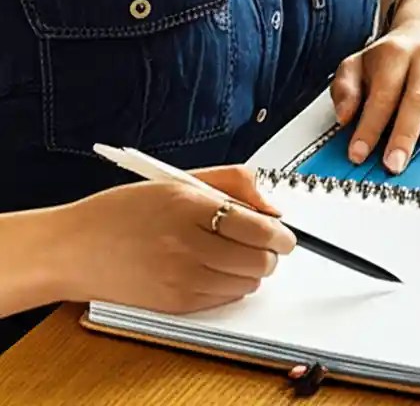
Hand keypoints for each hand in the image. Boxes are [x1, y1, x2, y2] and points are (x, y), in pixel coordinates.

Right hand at [52, 166, 295, 313]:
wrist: (71, 249)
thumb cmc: (121, 213)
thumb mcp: (176, 181)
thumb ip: (232, 184)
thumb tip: (271, 208)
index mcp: (188, 206)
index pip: (259, 227)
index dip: (280, 233)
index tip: (282, 233)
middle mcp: (186, 244)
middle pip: (261, 259)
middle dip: (269, 252)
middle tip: (260, 244)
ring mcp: (181, 277)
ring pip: (249, 282)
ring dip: (251, 270)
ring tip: (231, 255)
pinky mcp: (175, 303)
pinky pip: (226, 298)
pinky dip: (230, 286)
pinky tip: (212, 270)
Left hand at [330, 20, 419, 173]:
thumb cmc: (395, 57)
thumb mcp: (360, 64)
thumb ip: (345, 88)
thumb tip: (345, 116)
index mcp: (395, 51)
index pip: (382, 95)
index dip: (370, 128)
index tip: (358, 154)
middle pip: (418, 100)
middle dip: (404, 136)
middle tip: (394, 164)